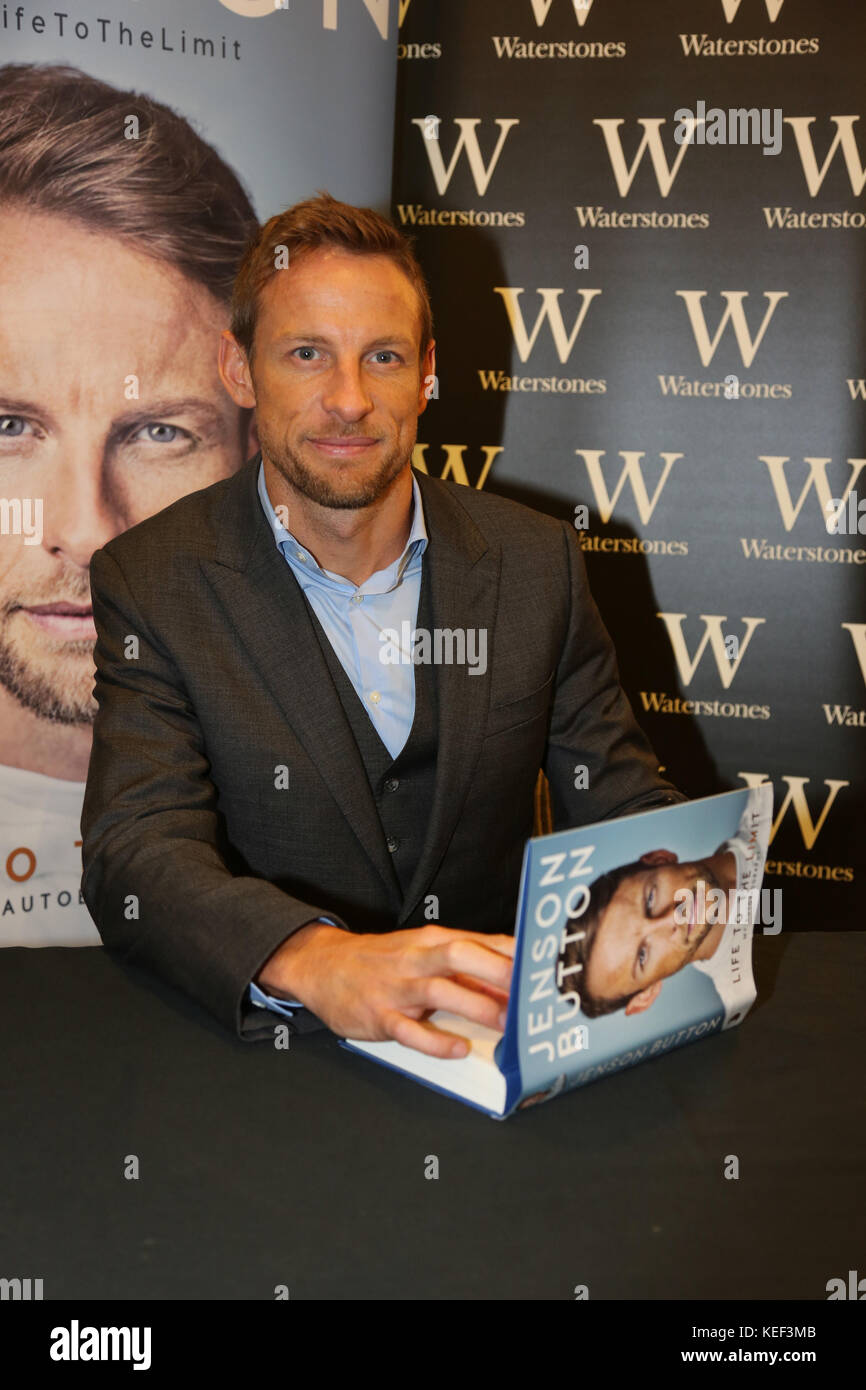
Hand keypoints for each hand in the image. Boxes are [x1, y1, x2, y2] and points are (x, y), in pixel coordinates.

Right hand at [255, 922, 514, 1057]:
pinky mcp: (379, 1015)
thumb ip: (465, 961)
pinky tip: (458, 1048)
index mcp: (431, 940)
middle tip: (529, 993)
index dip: (513, 953)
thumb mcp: (422, 950)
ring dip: (476, 1006)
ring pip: (439, 991)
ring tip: (506, 1024)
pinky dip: (436, 1041)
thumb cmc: (382, 961)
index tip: (543, 965)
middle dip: (497, 972)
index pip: (480, 940)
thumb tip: (512, 970)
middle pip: (461, 955)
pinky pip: (409, 1030)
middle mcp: (417, 958)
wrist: (323, 966)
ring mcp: (396, 987)